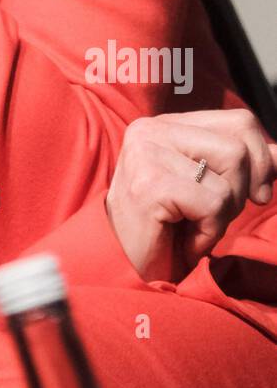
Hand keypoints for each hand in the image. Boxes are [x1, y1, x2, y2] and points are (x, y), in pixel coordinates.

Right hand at [105, 108, 276, 283]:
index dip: (262, 159)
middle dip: (239, 192)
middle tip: (211, 216)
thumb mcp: (209, 187)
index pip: (239, 121)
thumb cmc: (167, 228)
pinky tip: (184, 240)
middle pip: (239, 147)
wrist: (125, 267)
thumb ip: (243, 166)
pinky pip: (213, 204)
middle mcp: (152, 130)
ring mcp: (147, 154)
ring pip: (229, 176)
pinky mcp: (150, 185)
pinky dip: (209, 232)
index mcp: (166, 124)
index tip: (256, 194)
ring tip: (194, 226)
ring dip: (222, 215)